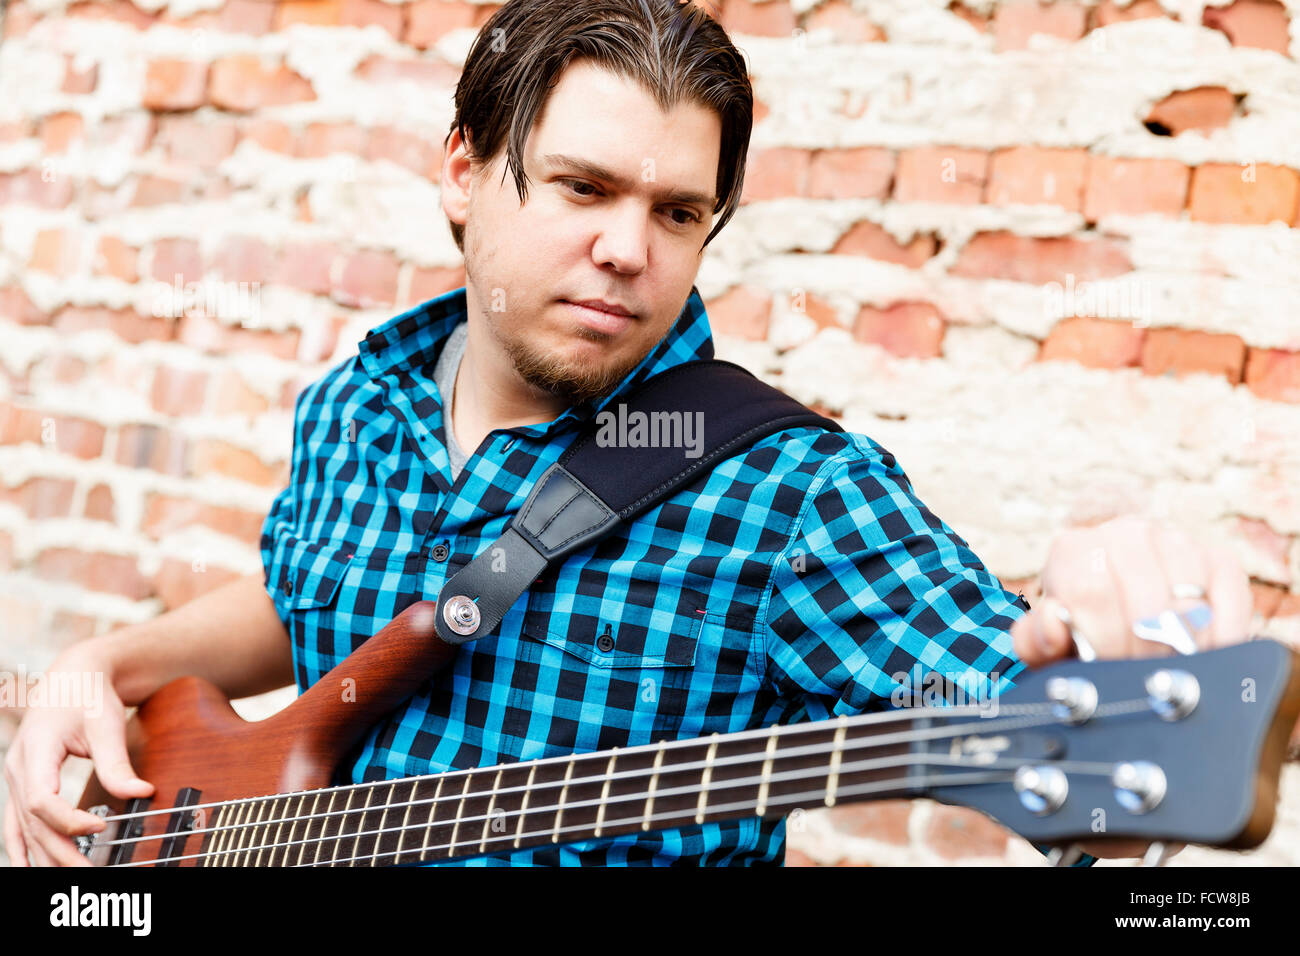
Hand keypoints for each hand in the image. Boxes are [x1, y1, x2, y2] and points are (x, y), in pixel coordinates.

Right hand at [3, 645, 154, 866]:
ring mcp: (15, 777)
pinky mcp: (22, 783)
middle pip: (31, 822)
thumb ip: (117, 761)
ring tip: (68, 879)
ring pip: (22, 827)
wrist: (71, 676)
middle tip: (89, 872)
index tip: (101, 826)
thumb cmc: (88, 695)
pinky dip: (22, 847)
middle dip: (59, 851)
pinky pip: (15, 823)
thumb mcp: (105, 723)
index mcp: (35, 749)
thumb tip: (142, 793)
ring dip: (42, 856)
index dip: (67, 820)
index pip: (40, 799)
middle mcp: (17, 767)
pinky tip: (31, 869)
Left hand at [1008, 514, 1254, 860]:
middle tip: (1138, 669)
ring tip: (1166, 662)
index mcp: (1075, 549)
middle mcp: (1126, 533)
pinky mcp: (1219, 561)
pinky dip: (1221, 635)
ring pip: (1187, 603)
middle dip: (1140, 649)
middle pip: (1142, 602)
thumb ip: (1035, 639)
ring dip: (1180, 645)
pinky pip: (1229, 600)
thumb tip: (1054, 622)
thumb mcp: (1048, 641)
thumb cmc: (1081, 632)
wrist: (1118, 616)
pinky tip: (1204, 651)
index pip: (1090, 591)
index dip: (1100, 639)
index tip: (1104, 662)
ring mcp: (1175, 542)